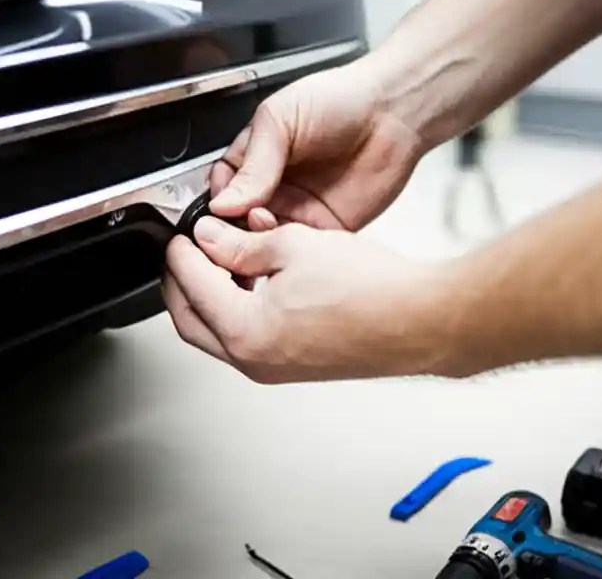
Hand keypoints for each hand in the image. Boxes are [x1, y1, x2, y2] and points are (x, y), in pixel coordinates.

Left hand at [162, 216, 463, 383]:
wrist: (420, 320)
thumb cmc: (372, 289)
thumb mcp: (293, 245)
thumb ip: (240, 243)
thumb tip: (210, 238)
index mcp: (245, 330)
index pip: (190, 285)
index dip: (182, 252)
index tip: (183, 233)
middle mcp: (253, 359)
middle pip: (190, 320)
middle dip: (181, 283)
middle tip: (185, 252)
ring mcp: (273, 368)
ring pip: (218, 332)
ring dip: (210, 296)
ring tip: (223, 258)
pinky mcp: (292, 367)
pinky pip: (247, 339)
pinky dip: (238, 310)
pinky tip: (255, 280)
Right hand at [209, 61, 425, 229]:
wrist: (394, 111)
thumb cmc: (338, 99)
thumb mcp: (279, 119)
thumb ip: (252, 163)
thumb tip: (224, 202)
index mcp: (254, 157)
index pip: (221, 188)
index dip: (217, 203)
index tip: (217, 213)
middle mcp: (273, 186)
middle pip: (239, 221)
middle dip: (234, 230)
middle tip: (237, 229)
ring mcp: (297, 208)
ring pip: (265, 239)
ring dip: (259, 241)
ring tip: (263, 227)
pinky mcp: (324, 227)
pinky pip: (298, 248)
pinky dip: (288, 251)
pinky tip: (286, 240)